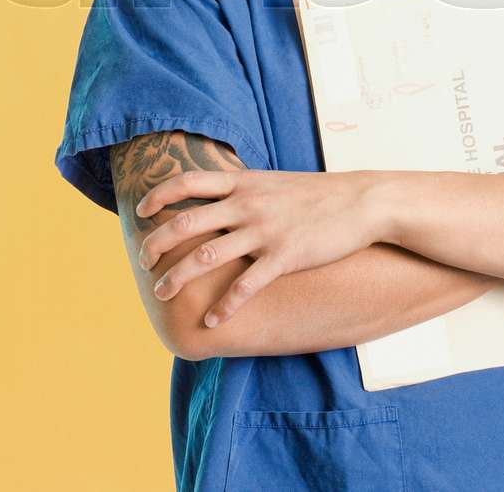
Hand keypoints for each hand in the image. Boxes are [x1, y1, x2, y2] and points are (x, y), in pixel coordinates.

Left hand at [133, 168, 390, 328]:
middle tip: (143, 262)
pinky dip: (225, 306)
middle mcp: (247, 205)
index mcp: (242, 184)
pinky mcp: (285, 257)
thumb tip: (217, 195)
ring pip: (207, 256)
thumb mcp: (273, 183)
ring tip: (162, 294)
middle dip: (157, 244)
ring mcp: (264, 231)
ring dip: (178, 277)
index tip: (140, 211)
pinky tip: (213, 321)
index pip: (187, 183)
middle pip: (186, 223)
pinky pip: (246, 286)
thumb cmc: (318, 194)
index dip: (158, 196)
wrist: (363, 202)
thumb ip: (243, 189)